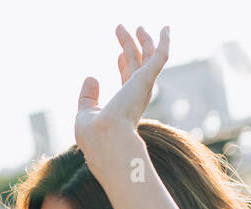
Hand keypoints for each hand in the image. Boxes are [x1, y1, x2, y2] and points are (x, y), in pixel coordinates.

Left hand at [74, 24, 169, 158]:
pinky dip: (163, 42)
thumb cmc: (95, 135)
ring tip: (137, 26)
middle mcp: (137, 97)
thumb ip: (88, 97)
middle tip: (123, 29)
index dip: (123, 65)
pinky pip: (159, 56)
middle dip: (130, 47)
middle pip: (135, 65)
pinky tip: (165, 28)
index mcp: (124, 106)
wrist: (107, 140)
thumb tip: (91, 77)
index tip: (119, 55)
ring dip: (143, 40)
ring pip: (147, 57)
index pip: (126, 81)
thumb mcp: (85, 114)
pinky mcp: (146, 79)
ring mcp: (143, 88)